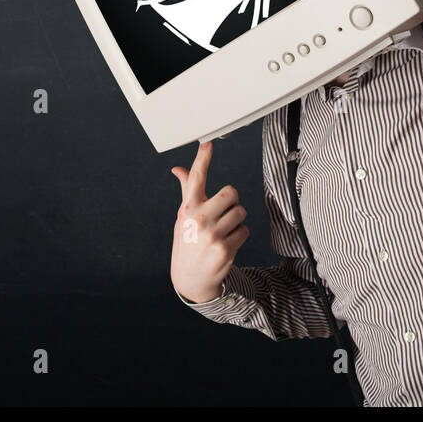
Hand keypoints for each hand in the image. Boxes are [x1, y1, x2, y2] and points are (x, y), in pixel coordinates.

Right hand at [169, 141, 249, 303]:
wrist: (190, 279)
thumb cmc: (188, 242)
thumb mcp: (183, 217)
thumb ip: (186, 191)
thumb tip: (178, 169)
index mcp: (188, 208)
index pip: (195, 178)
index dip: (202, 158)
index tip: (207, 143)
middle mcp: (198, 218)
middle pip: (231, 193)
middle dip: (232, 202)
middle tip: (223, 213)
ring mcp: (212, 234)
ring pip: (240, 212)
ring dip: (236, 221)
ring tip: (223, 232)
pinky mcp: (225, 249)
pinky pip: (245, 231)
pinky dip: (239, 236)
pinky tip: (227, 244)